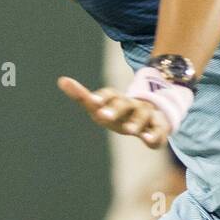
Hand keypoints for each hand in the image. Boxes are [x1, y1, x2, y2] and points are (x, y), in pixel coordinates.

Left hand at [57, 76, 173, 149]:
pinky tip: (147, 140)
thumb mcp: (100, 106)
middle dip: (115, 109)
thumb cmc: (118, 113)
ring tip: (129, 131)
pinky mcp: (158, 127)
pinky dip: (153, 135)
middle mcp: (132, 104)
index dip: (101, 97)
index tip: (92, 101)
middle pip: (124, 104)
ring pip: (142, 116)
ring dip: (135, 122)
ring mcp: (146, 115)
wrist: (151, 116)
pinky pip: (158, 131)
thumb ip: (81, 96)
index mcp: (117, 99)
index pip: (109, 94)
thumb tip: (61, 79)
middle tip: (103, 116)